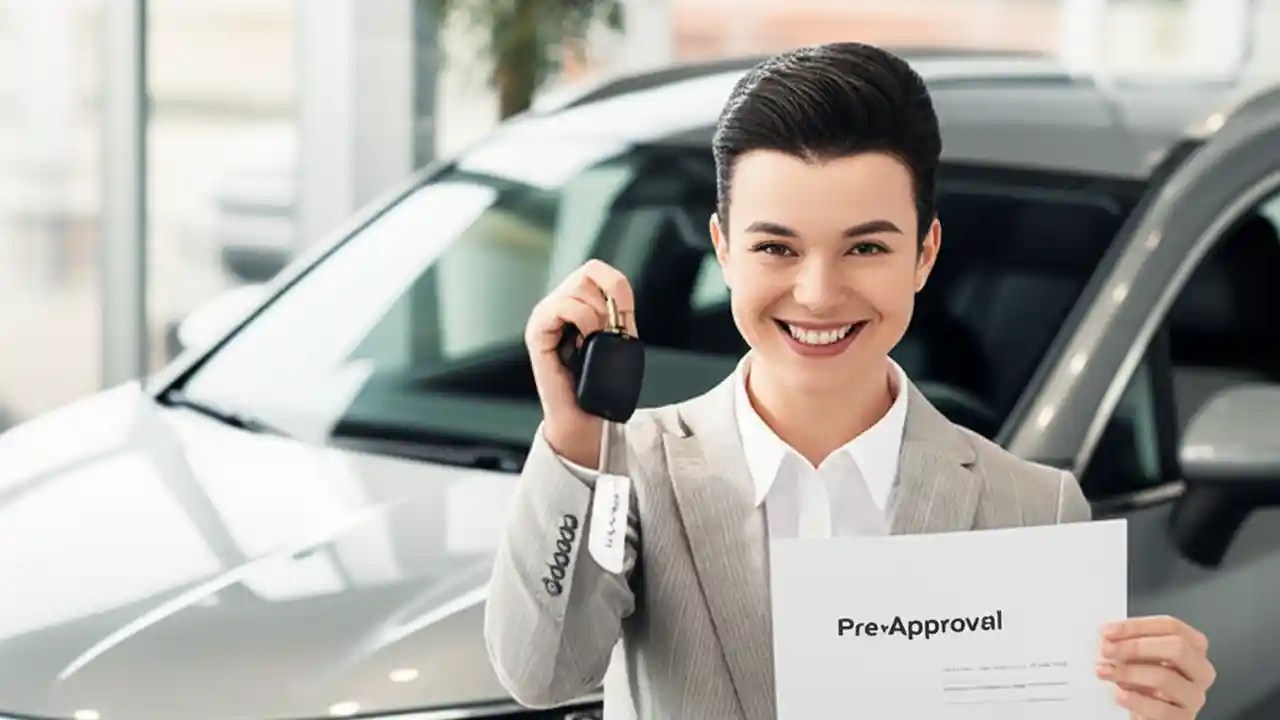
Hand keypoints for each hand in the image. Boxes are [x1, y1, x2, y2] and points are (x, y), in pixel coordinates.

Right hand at [525, 259, 637, 466]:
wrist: (585, 416)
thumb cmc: (598, 381)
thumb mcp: (616, 337)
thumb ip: (618, 312)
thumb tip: (618, 292)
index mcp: (574, 303)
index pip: (596, 270)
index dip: (616, 285)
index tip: (625, 314)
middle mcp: (556, 304)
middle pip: (588, 272)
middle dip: (609, 302)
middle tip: (610, 331)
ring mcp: (544, 316)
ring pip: (578, 287)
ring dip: (598, 315)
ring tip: (595, 341)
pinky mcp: (536, 331)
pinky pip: (563, 305)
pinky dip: (583, 319)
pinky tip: (585, 341)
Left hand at [1096, 615, 1216, 718]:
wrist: (1149, 712)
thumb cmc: (1145, 680)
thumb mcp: (1141, 657)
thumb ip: (1129, 642)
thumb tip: (1107, 635)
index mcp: (1193, 646)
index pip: (1171, 626)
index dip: (1137, 626)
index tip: (1108, 631)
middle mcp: (1199, 670)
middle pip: (1176, 648)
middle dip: (1136, 646)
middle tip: (1106, 650)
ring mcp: (1194, 696)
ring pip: (1165, 678)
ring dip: (1129, 672)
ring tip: (1105, 672)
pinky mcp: (1183, 719)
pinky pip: (1161, 710)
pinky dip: (1136, 700)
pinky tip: (1119, 695)